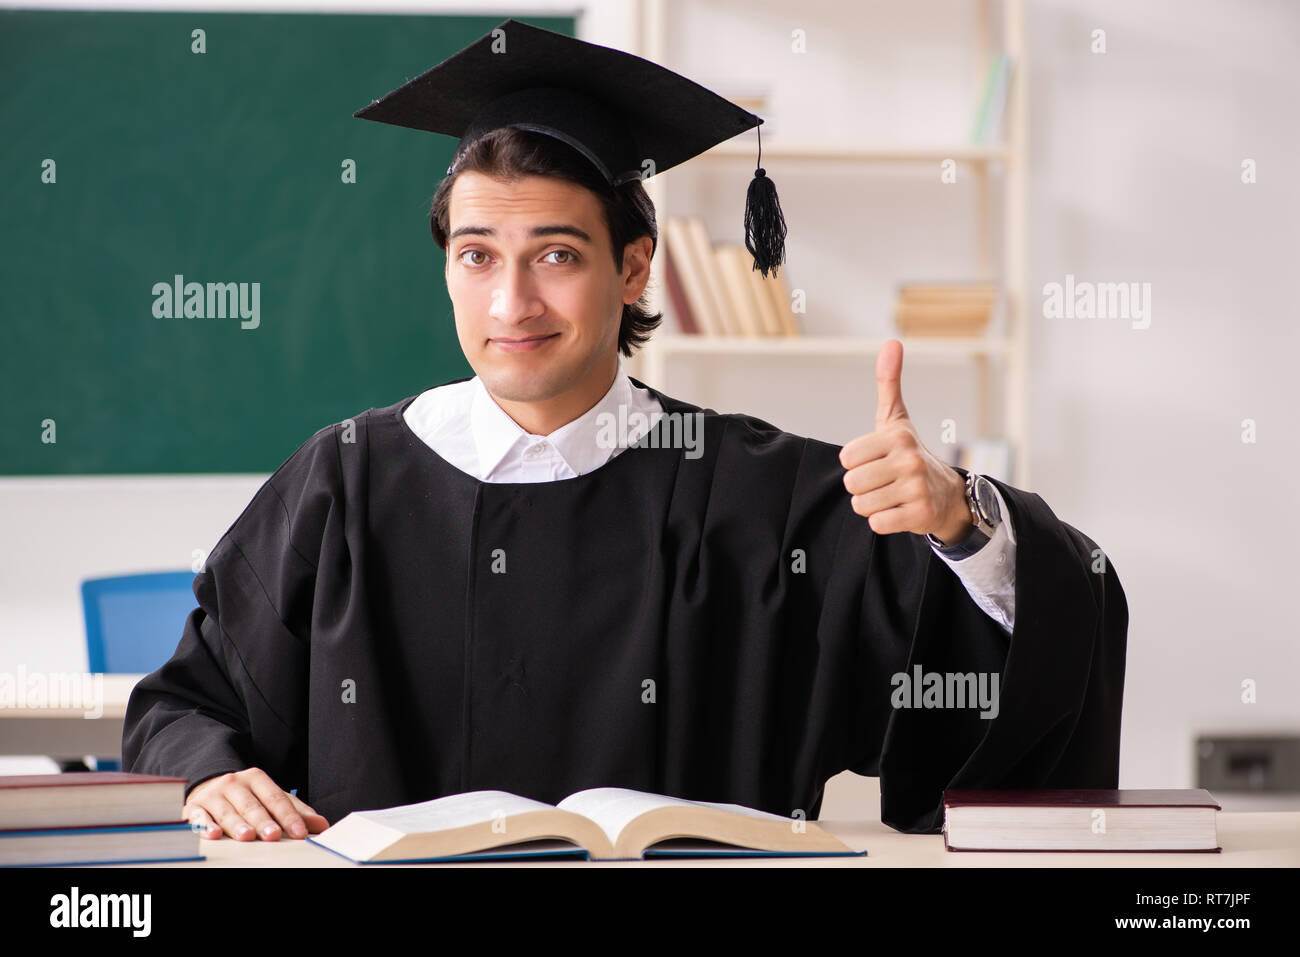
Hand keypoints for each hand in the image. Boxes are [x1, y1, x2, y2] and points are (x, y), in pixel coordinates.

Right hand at [184, 768, 329, 840]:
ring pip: (227, 812)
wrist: (207, 786)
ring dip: (237, 825)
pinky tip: (213, 834)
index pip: (276, 798)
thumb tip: (321, 825)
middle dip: (263, 821)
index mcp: (256, 779)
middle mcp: (234, 784)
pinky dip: (204, 826)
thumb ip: (295, 811)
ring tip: (247, 836)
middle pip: (252, 805)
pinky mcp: (193, 808)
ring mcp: (213, 795)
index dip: (288, 816)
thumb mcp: (270, 798)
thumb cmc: (246, 797)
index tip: (300, 832)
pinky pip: (198, 817)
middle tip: (273, 835)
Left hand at [838, 339, 970, 543]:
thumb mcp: (896, 419)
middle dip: (862, 487)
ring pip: (861, 505)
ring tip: (890, 495)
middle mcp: (909, 460)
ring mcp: (916, 489)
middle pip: (852, 484)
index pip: (846, 458)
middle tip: (882, 481)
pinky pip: (877, 523)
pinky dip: (883, 521)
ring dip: (871, 505)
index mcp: (897, 436)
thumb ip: (888, 383)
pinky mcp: (919, 515)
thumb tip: (892, 342)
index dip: (855, 463)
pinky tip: (898, 510)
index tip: (874, 460)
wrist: (946, 495)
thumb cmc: (909, 454)